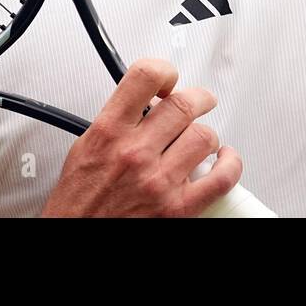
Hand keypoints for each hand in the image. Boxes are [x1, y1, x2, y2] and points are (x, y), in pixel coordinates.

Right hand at [40, 58, 242, 216]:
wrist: (74, 235)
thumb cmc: (78, 201)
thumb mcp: (84, 148)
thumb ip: (116, 121)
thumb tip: (144, 102)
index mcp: (109, 132)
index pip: (145, 76)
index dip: (164, 70)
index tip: (168, 79)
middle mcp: (135, 153)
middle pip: (184, 104)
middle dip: (198, 98)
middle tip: (200, 101)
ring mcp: (158, 181)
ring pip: (204, 136)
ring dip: (206, 135)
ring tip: (200, 140)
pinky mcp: (177, 209)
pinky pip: (220, 179)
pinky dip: (230, 165)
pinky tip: (223, 160)